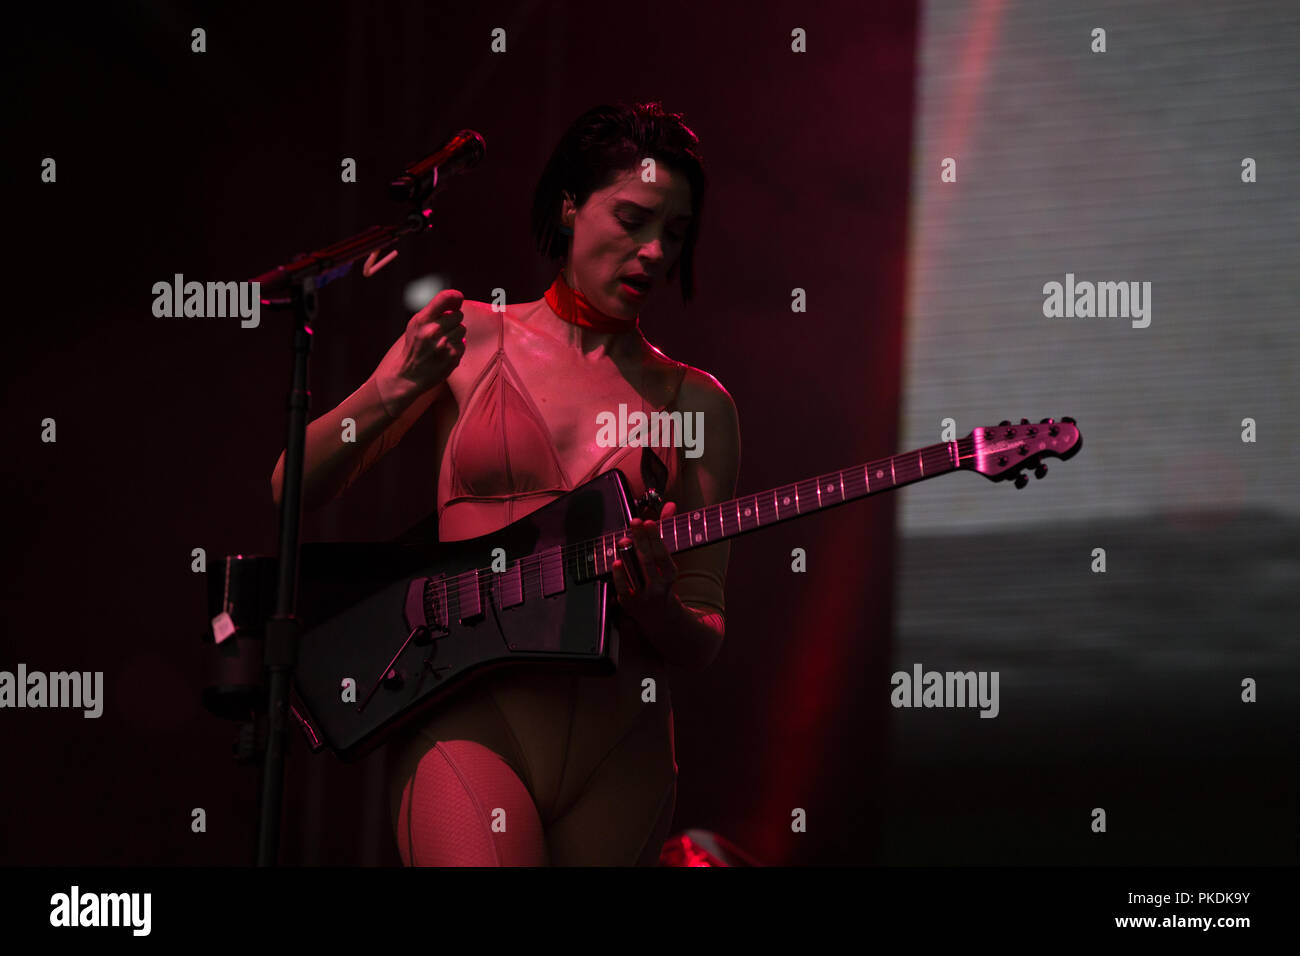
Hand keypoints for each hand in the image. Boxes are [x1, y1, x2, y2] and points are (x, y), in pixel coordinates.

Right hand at [374, 289, 466, 409]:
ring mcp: (444, 344)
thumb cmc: (414, 347)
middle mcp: (433, 330)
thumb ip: (433, 312)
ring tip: (442, 343)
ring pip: (462, 329)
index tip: (458, 299)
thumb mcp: (416, 325)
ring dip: (455, 335)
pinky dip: (456, 348)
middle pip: (458, 315)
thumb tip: (457, 301)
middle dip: (453, 321)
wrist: (409, 375)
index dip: (455, 296)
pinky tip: (444, 353)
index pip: (445, 297)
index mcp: (422, 319)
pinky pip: (463, 344)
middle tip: (443, 330)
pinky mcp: (452, 356)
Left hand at [612, 501, 679, 627]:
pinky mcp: (629, 603)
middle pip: (648, 561)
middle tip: (634, 523)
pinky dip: (620, 575)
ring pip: (636, 573)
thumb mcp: (667, 559)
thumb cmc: (662, 581)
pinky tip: (617, 562)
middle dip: (641, 540)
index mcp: (670, 575)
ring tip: (624, 540)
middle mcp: (658, 587)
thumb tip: (670, 505)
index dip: (655, 538)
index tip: (649, 522)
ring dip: (629, 556)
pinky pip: (623, 588)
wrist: (661, 618)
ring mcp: (643, 596)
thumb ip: (665, 531)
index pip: (662, 554)